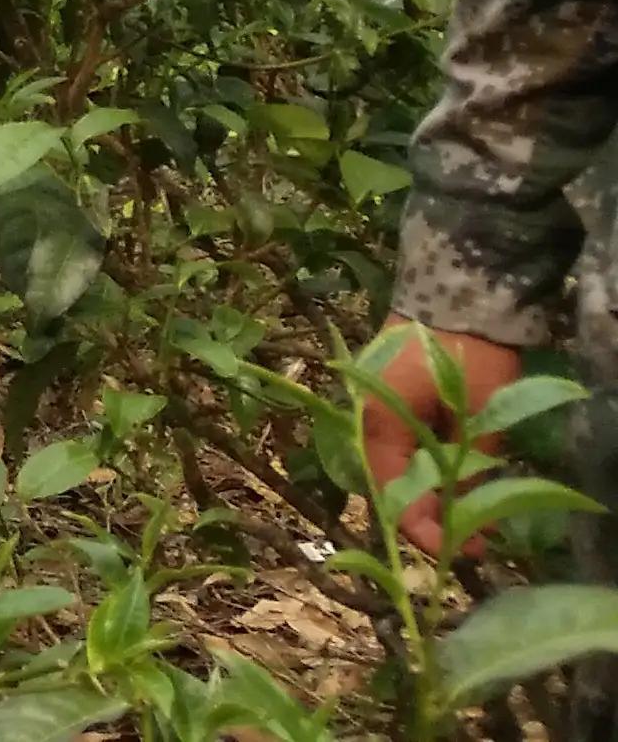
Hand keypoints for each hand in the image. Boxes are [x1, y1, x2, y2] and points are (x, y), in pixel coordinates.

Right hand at [364, 318, 527, 555]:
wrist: (460, 291)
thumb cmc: (466, 352)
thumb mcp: (477, 415)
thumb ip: (468, 467)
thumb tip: (473, 519)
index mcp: (376, 421)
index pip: (390, 490)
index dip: (420, 528)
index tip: (456, 554)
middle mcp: (365, 416)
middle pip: (389, 481)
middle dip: (426, 516)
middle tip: (469, 544)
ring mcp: (375, 404)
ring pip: (397, 465)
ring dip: (427, 493)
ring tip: (468, 519)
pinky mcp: (390, 394)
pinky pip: (403, 444)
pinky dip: (425, 468)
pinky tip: (454, 483)